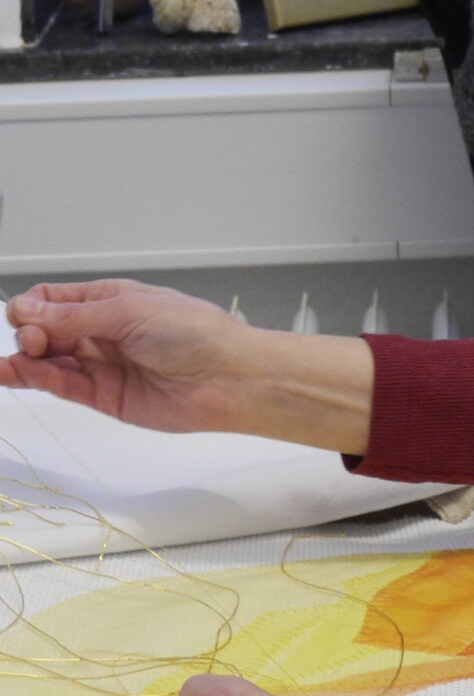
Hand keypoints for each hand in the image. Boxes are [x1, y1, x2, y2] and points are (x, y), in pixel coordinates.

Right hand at [0, 280, 374, 449]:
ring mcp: (102, 364)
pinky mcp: (104, 396)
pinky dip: (37, 380)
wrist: (228, 378)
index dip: (31, 306)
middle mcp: (101, 330)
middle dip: (29, 333)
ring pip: (49, 360)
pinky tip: (16, 374)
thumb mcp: (128, 312)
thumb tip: (26, 311)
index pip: (53, 298)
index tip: (23, 316)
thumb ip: (74, 317)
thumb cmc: (192, 332)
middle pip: (45, 329)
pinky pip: (63, 385)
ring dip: (24, 360)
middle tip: (35, 341)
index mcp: (109, 299)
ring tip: (10, 365)